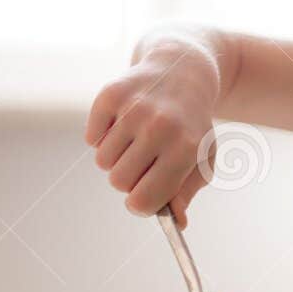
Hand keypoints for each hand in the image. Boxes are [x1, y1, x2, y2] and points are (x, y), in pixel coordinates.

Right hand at [84, 37, 220, 226]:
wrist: (183, 69)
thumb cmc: (192, 124)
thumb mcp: (201, 157)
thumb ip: (187, 192)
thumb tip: (177, 222)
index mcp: (186, 147)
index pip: (144, 200)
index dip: (141, 204)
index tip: (143, 197)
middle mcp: (160, 126)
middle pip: (119, 183)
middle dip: (128, 178)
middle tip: (144, 160)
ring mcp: (134, 108)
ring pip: (103, 161)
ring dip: (116, 156)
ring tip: (136, 137)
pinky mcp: (111, 93)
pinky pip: (91, 137)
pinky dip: (102, 135)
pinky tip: (124, 121)